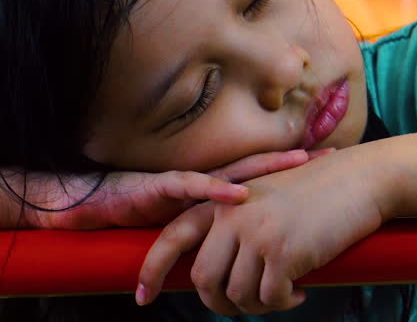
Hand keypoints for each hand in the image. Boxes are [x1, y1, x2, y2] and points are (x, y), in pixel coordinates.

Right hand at [21, 149, 318, 229]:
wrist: (82, 208)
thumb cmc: (131, 219)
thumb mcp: (182, 234)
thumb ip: (211, 241)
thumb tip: (245, 261)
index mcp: (208, 191)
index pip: (258, 178)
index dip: (291, 173)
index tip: (332, 165)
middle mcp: (200, 181)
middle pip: (257, 167)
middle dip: (294, 162)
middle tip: (334, 154)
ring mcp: (181, 182)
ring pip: (232, 170)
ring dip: (267, 168)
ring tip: (300, 163)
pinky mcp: (158, 190)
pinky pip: (191, 188)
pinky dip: (216, 191)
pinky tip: (241, 194)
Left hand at [136, 144, 393, 314]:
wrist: (361, 179)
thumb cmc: (321, 191)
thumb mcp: (268, 197)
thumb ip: (240, 222)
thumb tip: (223, 269)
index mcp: (225, 200)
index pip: (173, 237)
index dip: (152, 269)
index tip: (142, 297)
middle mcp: (233, 216)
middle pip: (203, 279)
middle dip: (219, 303)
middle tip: (243, 305)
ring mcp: (257, 234)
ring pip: (237, 295)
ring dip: (256, 306)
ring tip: (280, 295)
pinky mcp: (283, 253)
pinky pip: (269, 299)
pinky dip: (283, 303)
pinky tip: (300, 290)